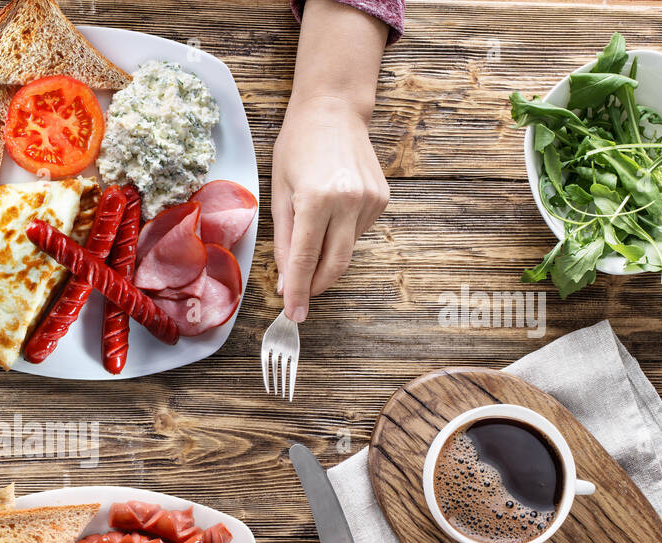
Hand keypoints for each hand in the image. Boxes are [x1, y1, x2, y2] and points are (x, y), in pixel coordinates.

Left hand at [272, 0, 390, 322]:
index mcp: (317, 200)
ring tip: (311, 233)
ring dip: (326, 257)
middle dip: (315, 286)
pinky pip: (357, 232)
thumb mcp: (279, 192)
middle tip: (299, 298)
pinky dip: (340, 234)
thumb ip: (283, 240)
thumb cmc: (297, 146)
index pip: (304, 260)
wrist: (333, 109)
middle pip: (334, 265)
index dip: (297, 292)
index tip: (293, 315)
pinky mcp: (382, 199)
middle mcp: (348, 202)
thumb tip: (285, 280)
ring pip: (346, 250)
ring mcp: (370, 201)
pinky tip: (331, 211)